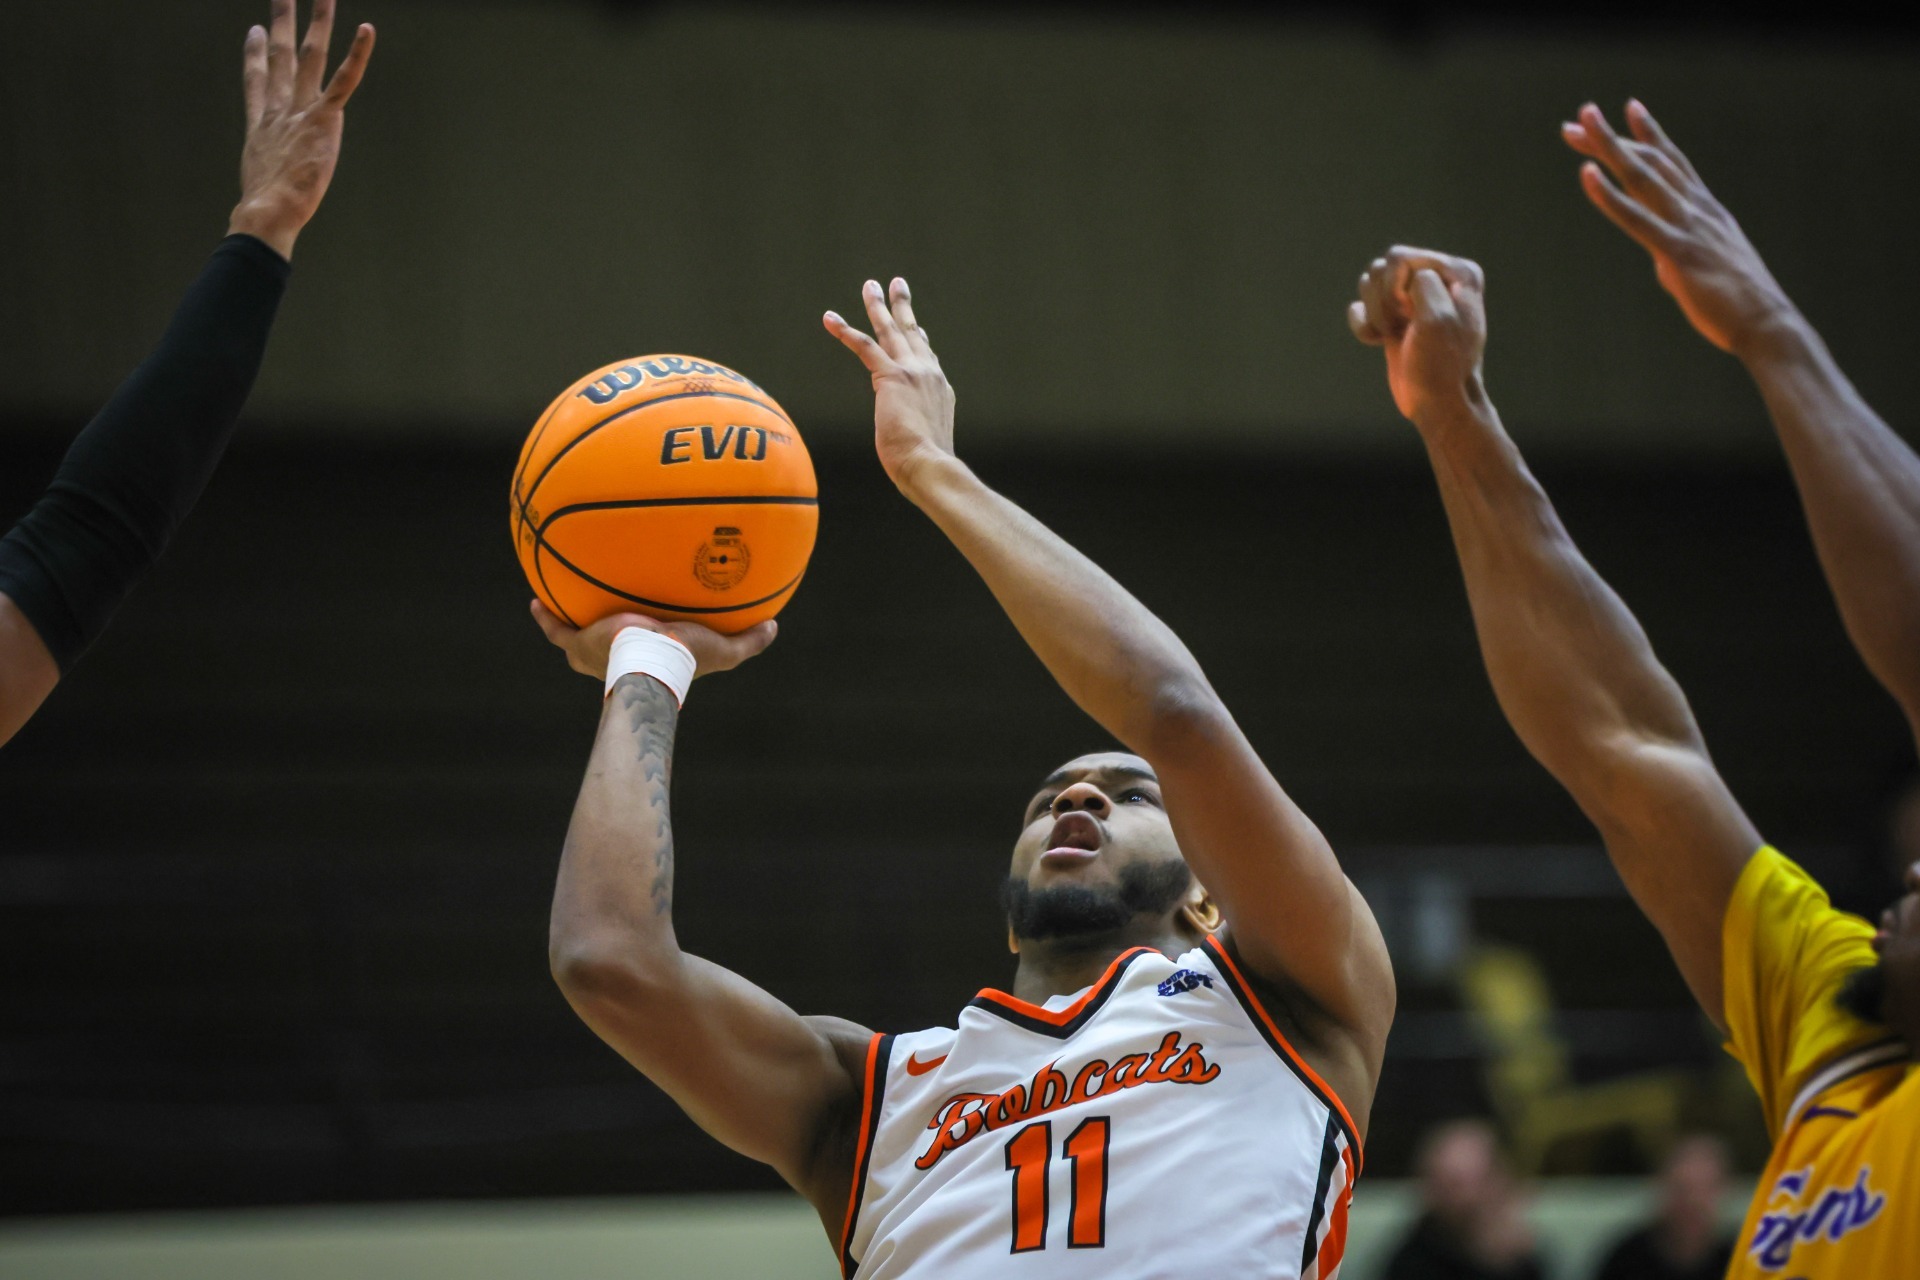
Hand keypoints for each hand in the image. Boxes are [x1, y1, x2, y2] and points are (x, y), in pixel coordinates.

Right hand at [227, 0, 375, 260]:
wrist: (268, 208)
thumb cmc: (266, 204)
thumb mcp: (263, 176)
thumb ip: (269, 166)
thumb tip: (261, 180)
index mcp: (264, 123)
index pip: (257, 80)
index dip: (254, 53)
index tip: (253, 30)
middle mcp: (280, 109)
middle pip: (279, 55)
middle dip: (281, 22)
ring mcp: (302, 110)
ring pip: (310, 56)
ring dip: (318, 23)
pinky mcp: (324, 118)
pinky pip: (344, 80)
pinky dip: (356, 54)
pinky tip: (366, 30)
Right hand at [530, 601, 775, 681]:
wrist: (652, 661)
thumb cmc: (686, 661)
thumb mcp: (724, 651)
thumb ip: (749, 641)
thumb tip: (773, 627)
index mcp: (649, 664)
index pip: (646, 658)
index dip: (648, 650)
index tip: (649, 636)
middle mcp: (620, 662)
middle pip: (610, 650)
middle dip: (607, 637)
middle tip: (609, 620)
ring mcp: (594, 653)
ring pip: (578, 638)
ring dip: (574, 624)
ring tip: (564, 604)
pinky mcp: (579, 641)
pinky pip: (556, 628)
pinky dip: (545, 617)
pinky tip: (536, 600)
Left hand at [823, 278, 957, 492]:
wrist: (931, 466)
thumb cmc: (928, 468)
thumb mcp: (928, 445)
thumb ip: (921, 436)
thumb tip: (918, 453)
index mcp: (940, 391)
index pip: (928, 359)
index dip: (920, 340)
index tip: (917, 327)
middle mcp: (930, 375)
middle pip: (913, 334)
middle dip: (903, 307)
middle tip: (897, 284)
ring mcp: (912, 372)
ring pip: (890, 330)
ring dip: (878, 306)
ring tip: (870, 285)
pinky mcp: (891, 376)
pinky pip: (863, 345)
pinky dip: (845, 330)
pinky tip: (829, 318)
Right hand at [1348, 247, 1487, 427]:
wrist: (1439, 402)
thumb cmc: (1443, 365)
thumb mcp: (1439, 319)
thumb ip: (1423, 283)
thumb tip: (1401, 278)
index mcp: (1457, 272)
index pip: (1399, 258)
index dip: (1396, 290)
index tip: (1412, 317)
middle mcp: (1436, 278)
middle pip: (1380, 269)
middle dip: (1383, 302)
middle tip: (1404, 327)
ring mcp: (1413, 297)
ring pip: (1369, 284)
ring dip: (1375, 314)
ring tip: (1395, 335)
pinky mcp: (1394, 317)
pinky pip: (1360, 307)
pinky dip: (1363, 326)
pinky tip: (1379, 341)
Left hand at [1563, 101, 1796, 357]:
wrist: (1767, 324)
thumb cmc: (1737, 303)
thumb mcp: (1705, 268)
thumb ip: (1679, 256)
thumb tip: (1664, 261)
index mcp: (1707, 210)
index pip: (1674, 162)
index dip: (1651, 134)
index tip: (1631, 109)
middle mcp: (1697, 209)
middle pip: (1650, 161)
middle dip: (1614, 137)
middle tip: (1583, 113)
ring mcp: (1688, 227)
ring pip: (1642, 176)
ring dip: (1608, 147)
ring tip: (1580, 123)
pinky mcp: (1677, 252)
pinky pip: (1636, 218)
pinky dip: (1609, 195)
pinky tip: (1587, 173)